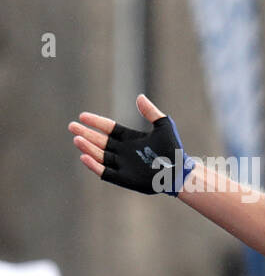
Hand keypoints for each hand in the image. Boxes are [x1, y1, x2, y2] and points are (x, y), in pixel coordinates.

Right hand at [68, 94, 193, 195]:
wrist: (180, 172)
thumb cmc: (174, 150)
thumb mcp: (164, 126)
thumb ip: (151, 112)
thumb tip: (139, 97)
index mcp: (131, 139)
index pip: (109, 129)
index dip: (96, 122)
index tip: (82, 116)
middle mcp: (124, 152)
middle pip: (100, 141)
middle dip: (86, 134)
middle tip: (72, 126)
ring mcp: (123, 165)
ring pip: (99, 155)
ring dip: (88, 147)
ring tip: (77, 139)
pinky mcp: (124, 178)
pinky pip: (105, 172)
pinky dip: (94, 165)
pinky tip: (84, 156)